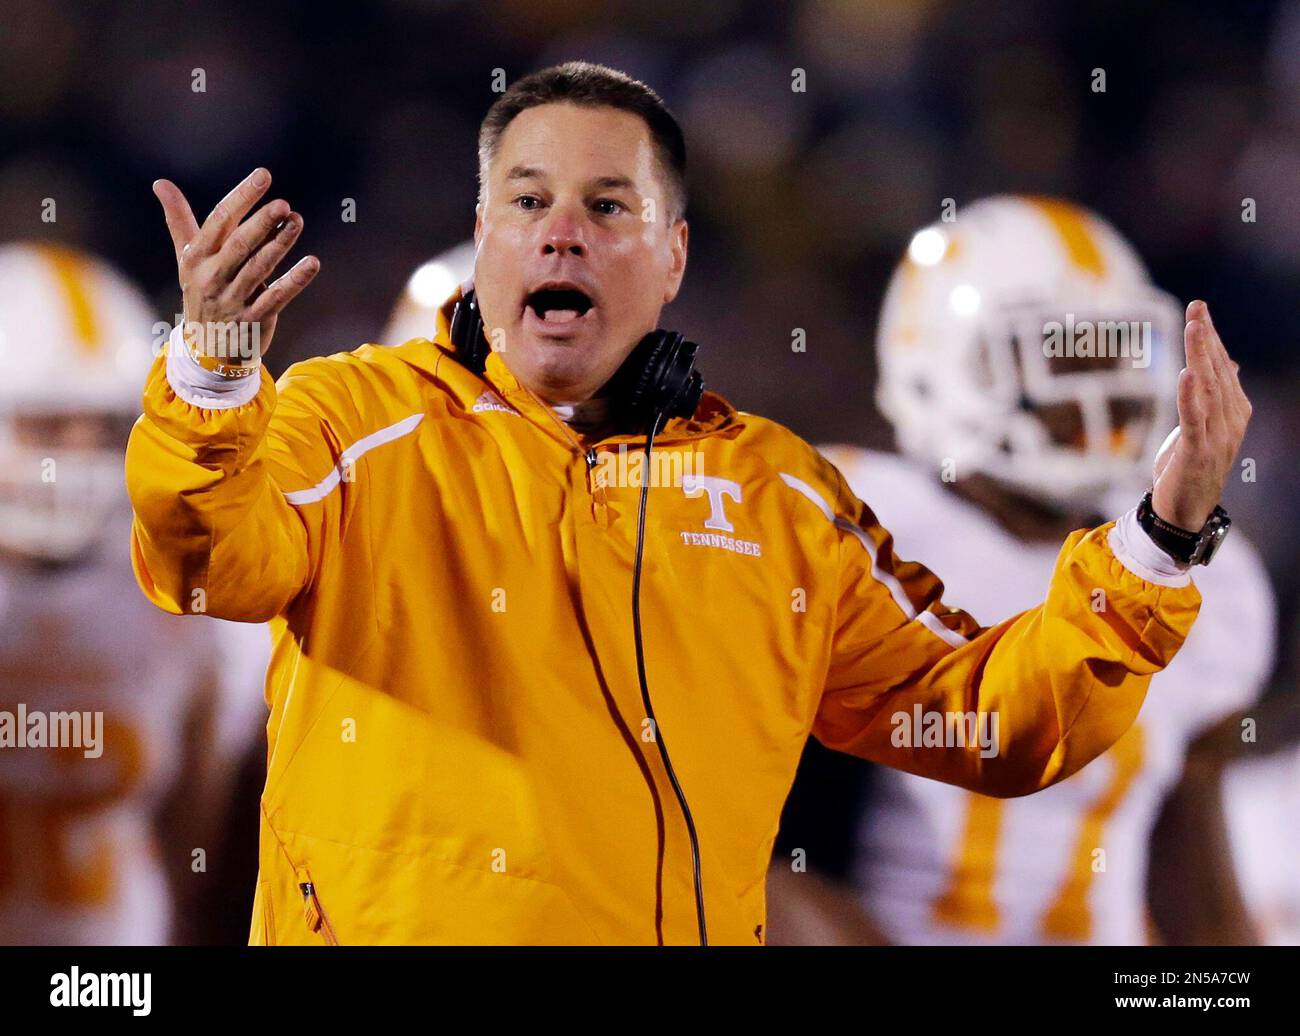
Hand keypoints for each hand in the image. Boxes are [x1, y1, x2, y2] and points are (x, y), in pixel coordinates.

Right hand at [153, 168, 318, 363]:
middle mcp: (212, 277)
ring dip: (280, 244)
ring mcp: (232, 300)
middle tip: (283, 204)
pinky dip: (295, 281)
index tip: (263, 176)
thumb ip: (179, 220)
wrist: (206, 349)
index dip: (241, 198)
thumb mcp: (187, 258)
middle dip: (261, 223)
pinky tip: (312, 263)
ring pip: (259, 268)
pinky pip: (276, 298)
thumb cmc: (201, 292)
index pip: (219, 221)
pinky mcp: (253, 320)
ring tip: (297, 221)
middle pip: (239, 244)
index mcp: (196, 257)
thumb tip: (160, 182)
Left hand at [1150, 300, 1251, 530]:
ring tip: (1195, 329)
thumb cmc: (1191, 468)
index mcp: (1233, 411)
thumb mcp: (1204, 427)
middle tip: (1198, 308)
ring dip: (1201, 358)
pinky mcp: (1198, 452)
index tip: (1200, 310)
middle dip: (1207, 339)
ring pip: (1208, 389)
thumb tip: (1231, 364)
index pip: (1222, 367)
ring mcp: (1217, 436)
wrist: (1185, 513)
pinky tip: (1186, 374)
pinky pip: (1194, 419)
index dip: (1211, 338)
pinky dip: (1190, 396)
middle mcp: (1231, 420)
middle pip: (1217, 372)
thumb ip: (1215, 396)